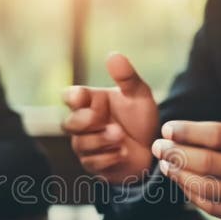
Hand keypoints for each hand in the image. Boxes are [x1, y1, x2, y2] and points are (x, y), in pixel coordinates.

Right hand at [62, 53, 158, 183]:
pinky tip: (123, 152)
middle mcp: (83, 123)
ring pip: (80, 144)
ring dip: (101, 140)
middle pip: (68, 123)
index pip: (69, 97)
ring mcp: (86, 145)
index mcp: (90, 102)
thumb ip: (127, 78)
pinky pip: (92, 162)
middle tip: (110, 123)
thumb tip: (113, 55)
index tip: (84, 97)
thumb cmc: (140, 118)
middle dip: (86, 123)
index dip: (73, 97)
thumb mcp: (139, 95)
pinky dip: (109, 157)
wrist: (152, 149)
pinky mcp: (93, 164)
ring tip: (121, 137)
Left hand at [151, 46, 220, 219]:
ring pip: (207, 188)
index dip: (189, 132)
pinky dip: (193, 194)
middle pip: (207, 163)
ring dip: (180, 175)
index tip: (169, 127)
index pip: (219, 136)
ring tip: (165, 163)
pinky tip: (183, 181)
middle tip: (157, 146)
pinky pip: (214, 207)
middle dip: (176, 153)